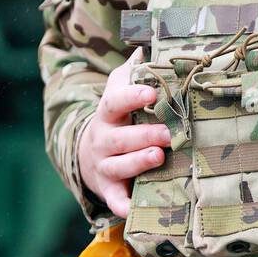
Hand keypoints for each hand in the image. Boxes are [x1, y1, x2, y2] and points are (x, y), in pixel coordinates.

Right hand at [78, 50, 171, 218]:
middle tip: (170, 133)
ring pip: (118, 166)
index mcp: (108, 115)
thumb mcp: (117, 93)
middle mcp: (103, 140)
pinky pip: (115, 200)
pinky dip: (123, 205)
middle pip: (120, 138)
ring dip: (137, 163)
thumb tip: (144, 47)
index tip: (151, 93)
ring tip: (158, 156)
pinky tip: (135, 209)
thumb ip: (130, 73)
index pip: (115, 102)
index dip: (132, 97)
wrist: (87, 155)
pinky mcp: (109, 189)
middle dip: (145, 135)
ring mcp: (104, 166)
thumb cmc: (116, 119)